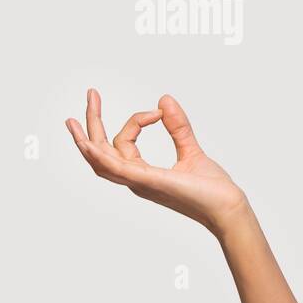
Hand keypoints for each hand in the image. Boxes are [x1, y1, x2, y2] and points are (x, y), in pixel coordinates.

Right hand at [66, 88, 249, 235]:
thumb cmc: (211, 188)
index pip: (123, 143)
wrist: (227, 206)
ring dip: (86, 140)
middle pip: (101, 151)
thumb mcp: (191, 150)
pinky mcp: (150, 182)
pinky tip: (88, 143)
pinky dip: (100, 156)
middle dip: (92, 124)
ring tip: (74, 118)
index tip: (158, 111)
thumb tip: (164, 101)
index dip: (136, 121)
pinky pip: (117, 169)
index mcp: (143, 174)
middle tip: (91, 95)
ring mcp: (140, 182)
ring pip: (101, 162)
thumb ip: (178, 127)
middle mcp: (136, 179)